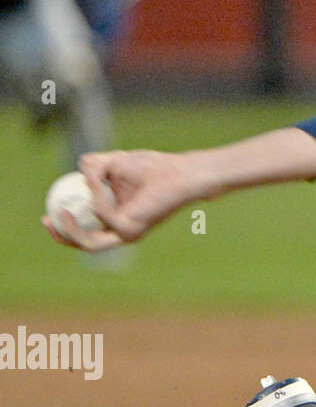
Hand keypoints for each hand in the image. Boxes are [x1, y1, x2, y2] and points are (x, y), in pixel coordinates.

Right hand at [42, 150, 196, 251]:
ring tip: (62, 212)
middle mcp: (123, 231)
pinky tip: (95, 178)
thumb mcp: (115, 162)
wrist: (178, 171)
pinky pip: (103, 214)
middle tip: (47, 220)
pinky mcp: (131, 228)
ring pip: (91, 243)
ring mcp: (128, 232)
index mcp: (118, 220)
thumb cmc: (152, 167)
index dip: (64, 228)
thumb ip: (95, 166)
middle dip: (62, 237)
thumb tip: (80, 168)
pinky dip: (95, 194)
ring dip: (72, 230)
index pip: (87, 232)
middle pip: (85, 245)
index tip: (47, 213)